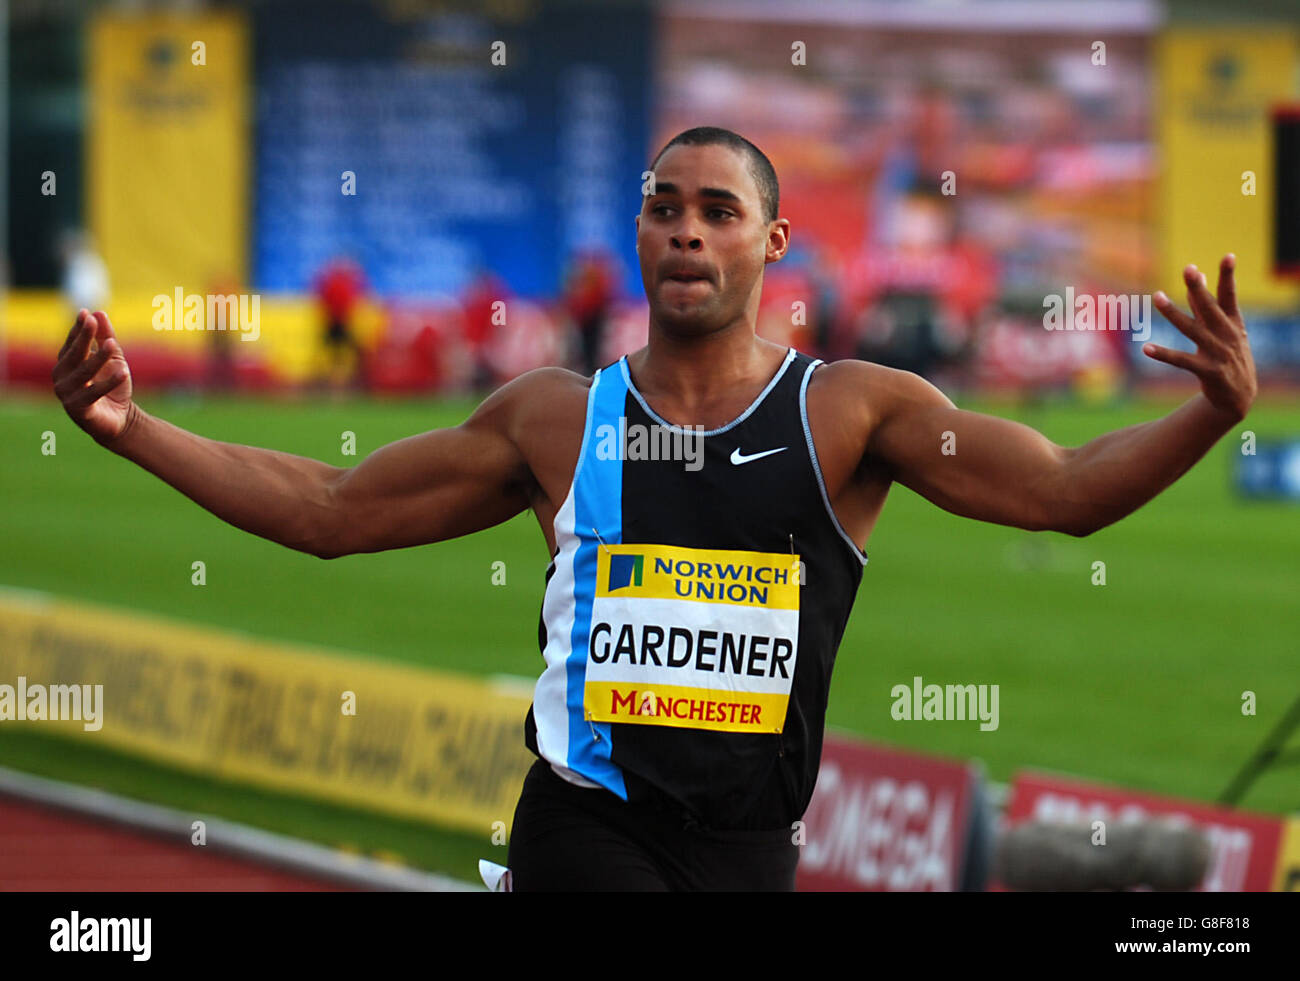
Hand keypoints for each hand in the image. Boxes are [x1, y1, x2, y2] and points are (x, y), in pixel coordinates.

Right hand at [51, 309, 136, 444]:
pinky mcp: (78, 409)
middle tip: (93, 322)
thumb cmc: (113, 387)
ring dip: (99, 358)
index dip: (78, 329)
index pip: (71, 343)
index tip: (86, 313)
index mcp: (67, 364)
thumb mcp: (113, 359)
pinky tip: (124, 372)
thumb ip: (106, 338)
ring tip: (112, 345)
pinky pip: (94, 393)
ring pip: (84, 373)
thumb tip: (99, 312)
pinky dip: (109, 383)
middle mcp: (61, 378)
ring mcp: (67, 394)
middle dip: (84, 337)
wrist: (120, 420)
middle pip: (74, 355)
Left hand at [1144, 255, 1256, 420]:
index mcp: (1232, 322)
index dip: (1229, 276)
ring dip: (1174, 313)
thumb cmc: (1228, 355)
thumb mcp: (1224, 330)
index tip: (1229, 256)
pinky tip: (1146, 348)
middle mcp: (1227, 335)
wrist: (1239, 396)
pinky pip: (1181, 361)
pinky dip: (1164, 354)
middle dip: (1199, 289)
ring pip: (1192, 330)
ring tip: (1157, 296)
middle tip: (1189, 269)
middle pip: (1210, 308)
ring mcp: (1218, 353)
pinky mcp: (1208, 371)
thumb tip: (1197, 278)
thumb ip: (1207, 306)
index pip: (1230, 295)